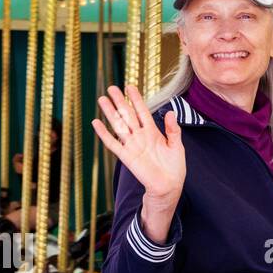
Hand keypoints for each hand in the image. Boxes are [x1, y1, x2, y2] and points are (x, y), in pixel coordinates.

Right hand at [92, 83, 185, 215]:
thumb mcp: (176, 146)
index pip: (142, 111)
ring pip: (119, 125)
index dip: (136, 99)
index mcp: (153, 132)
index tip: (130, 86)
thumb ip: (173, 130)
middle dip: (120, 101)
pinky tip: (96, 123)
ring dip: (110, 113)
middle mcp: (140, 136)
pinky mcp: (126, 157)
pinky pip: (113, 143)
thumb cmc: (174, 167)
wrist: (169, 186)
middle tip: (111, 88)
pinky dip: (104, 134)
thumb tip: (170, 112)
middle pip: (128, 115)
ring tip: (102, 99)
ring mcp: (132, 145)